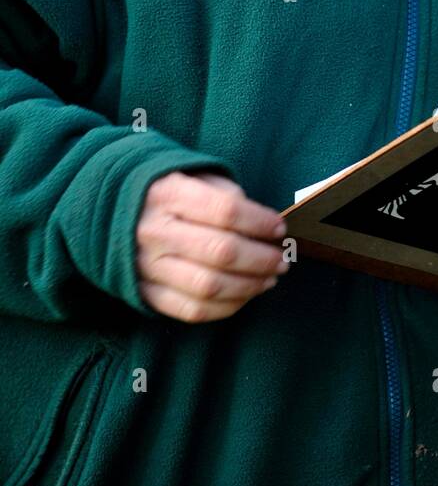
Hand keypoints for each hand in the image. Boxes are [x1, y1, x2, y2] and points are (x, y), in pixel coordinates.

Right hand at [136, 172, 289, 321]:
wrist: (107, 211)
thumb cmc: (165, 190)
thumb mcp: (191, 175)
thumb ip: (225, 193)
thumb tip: (259, 223)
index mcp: (168, 194)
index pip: (225, 211)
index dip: (259, 222)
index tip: (279, 228)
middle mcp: (154, 231)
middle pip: (220, 252)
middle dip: (261, 259)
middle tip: (282, 260)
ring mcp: (146, 266)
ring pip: (208, 287)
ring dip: (248, 287)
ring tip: (269, 279)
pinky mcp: (144, 293)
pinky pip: (190, 310)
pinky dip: (225, 308)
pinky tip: (244, 296)